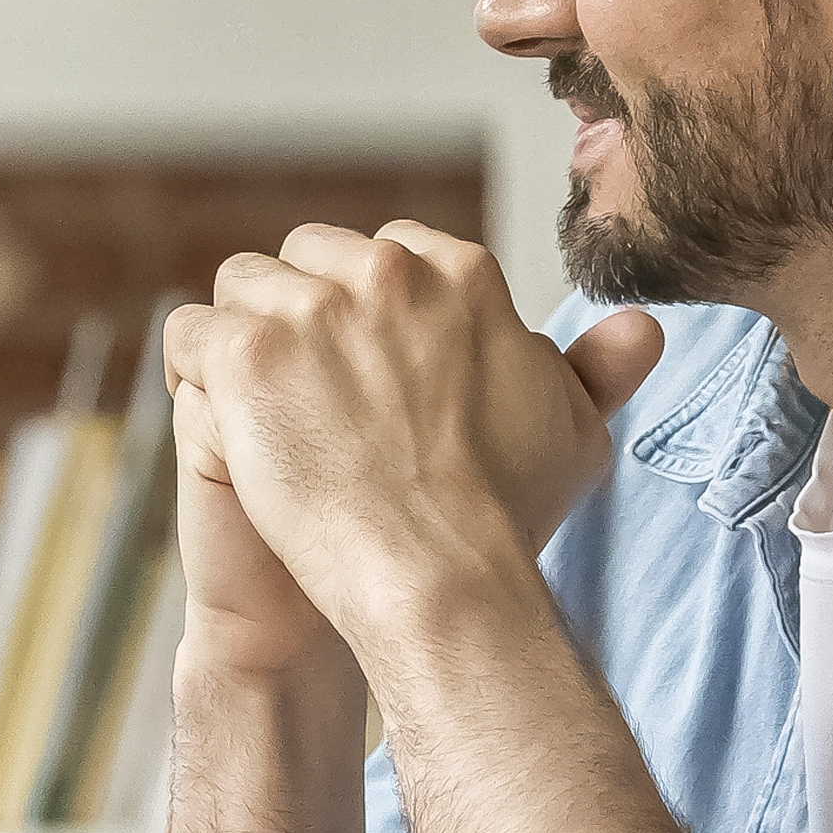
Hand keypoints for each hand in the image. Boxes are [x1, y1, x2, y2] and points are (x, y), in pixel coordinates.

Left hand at [160, 222, 661, 650]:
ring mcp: (311, 305)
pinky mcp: (247, 351)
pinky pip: (191, 335)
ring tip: (264, 418)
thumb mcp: (573, 429)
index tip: (362, 376)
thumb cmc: (505, 515)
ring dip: (244, 342)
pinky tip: (226, 427)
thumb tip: (641, 326)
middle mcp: (386, 271)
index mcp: (460, 270)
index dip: (362, 314)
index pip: (383, 254)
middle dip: (299, 317)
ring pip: (243, 288)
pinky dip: (196, 376)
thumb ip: (596, 368)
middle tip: (308, 401)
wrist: (438, 577)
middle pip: (306, 259)